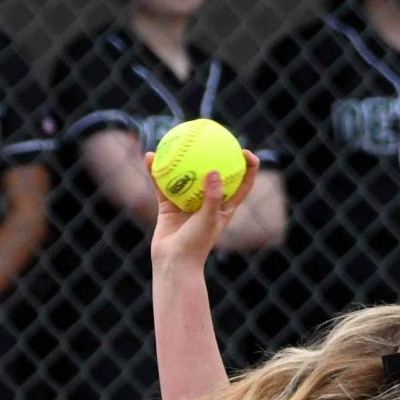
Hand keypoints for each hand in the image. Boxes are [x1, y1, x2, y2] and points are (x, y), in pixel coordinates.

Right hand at [146, 149, 260, 267]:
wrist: (173, 263)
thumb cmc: (196, 245)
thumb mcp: (208, 220)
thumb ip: (212, 197)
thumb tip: (214, 171)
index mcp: (225, 208)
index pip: (242, 185)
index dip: (248, 168)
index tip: (246, 151)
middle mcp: (208, 203)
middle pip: (215, 175)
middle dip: (215, 156)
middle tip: (212, 136)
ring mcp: (188, 203)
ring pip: (186, 176)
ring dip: (182, 159)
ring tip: (178, 139)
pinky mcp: (169, 206)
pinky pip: (163, 184)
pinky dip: (157, 172)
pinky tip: (151, 157)